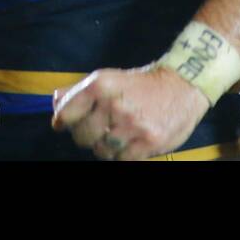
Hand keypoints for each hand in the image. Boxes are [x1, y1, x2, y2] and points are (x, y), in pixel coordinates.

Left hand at [50, 65, 209, 159]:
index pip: (67, 112)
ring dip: (106, 147)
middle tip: (97, 130)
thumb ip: (80, 90)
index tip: (62, 124)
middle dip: (86, 136)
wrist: (184, 84)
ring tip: (117, 136)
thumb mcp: (110, 78)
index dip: (62, 121)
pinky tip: (130, 144)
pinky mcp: (148, 142)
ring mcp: (132, 125)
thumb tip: (56, 101)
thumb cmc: (142, 83)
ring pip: (102, 152)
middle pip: (82, 136)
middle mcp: (114, 104)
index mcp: (102, 84)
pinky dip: (123, 156)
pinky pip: (122, 161)